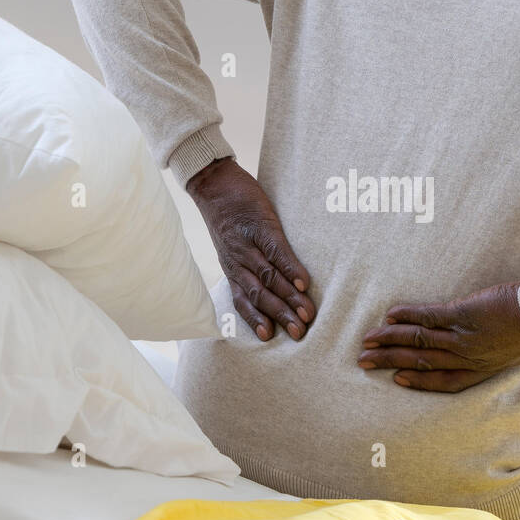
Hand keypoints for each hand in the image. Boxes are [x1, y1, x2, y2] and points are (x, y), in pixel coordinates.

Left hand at [187, 156, 314, 340]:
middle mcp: (237, 262)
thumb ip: (245, 265)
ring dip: (289, 298)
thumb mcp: (230, 245)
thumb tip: (266, 284)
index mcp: (232, 269)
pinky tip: (304, 282)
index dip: (256, 319)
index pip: (243, 300)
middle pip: (260, 295)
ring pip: (269, 278)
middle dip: (280, 315)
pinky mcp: (261, 226)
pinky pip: (277, 251)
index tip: (271, 338)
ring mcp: (249, 245)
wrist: (212, 181)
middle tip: (300, 333)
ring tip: (307, 313)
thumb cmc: (225, 215)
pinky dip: (291, 268)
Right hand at [357, 281, 519, 391]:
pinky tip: (390, 315)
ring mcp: (464, 336)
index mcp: (487, 367)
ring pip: (419, 342)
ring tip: (367, 341)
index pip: (446, 380)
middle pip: (423, 363)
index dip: (420, 381)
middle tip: (365, 361)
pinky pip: (428, 317)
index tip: (398, 378)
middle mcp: (470, 356)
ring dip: (390, 341)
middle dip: (391, 362)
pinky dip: (408, 316)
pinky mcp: (463, 313)